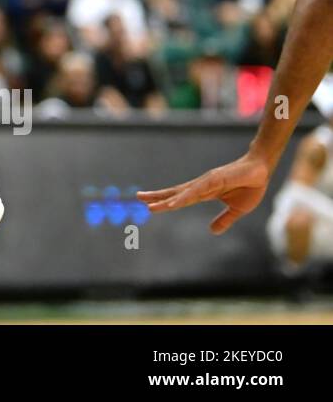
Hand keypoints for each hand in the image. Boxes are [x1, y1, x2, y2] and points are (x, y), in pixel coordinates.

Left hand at [136, 152, 271, 233]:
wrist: (262, 171)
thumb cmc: (249, 187)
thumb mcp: (236, 210)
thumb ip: (224, 220)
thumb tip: (212, 231)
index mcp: (204, 193)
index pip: (179, 198)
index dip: (164, 201)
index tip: (148, 205)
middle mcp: (201, 186)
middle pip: (175, 192)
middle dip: (157, 197)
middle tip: (139, 199)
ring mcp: (207, 181)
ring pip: (183, 193)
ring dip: (168, 200)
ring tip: (152, 206)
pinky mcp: (216, 179)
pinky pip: (198, 189)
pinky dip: (186, 196)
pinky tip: (176, 201)